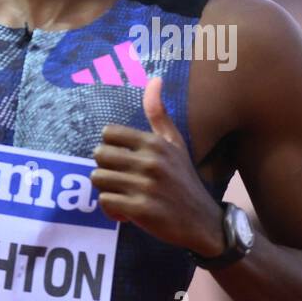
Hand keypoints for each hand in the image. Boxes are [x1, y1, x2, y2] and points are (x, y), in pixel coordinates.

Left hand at [92, 76, 223, 257]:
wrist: (202, 222)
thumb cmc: (184, 180)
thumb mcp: (175, 144)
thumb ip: (159, 114)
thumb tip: (154, 79)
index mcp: (155, 143)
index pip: (108, 133)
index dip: (111, 148)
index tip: (122, 160)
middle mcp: (150, 162)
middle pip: (99, 155)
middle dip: (105, 169)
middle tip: (119, 179)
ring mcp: (146, 186)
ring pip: (99, 179)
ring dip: (107, 190)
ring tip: (122, 195)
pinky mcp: (141, 210)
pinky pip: (105, 202)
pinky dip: (111, 209)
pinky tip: (125, 213)